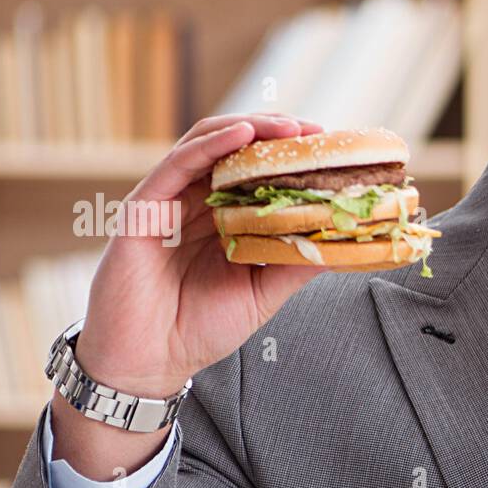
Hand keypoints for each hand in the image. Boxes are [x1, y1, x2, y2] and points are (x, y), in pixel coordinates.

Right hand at [73, 112, 329, 395]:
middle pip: (236, 151)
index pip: (257, 174)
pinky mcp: (144, 206)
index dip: (291, 159)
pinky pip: (178, 162)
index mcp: (221, 220)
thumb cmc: (198, 329)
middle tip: (317, 133)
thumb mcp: (260, 294)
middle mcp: (195, 204)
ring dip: (250, 129)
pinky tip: (242, 134)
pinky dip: (211, 144)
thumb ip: (294, 265)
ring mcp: (169, 201)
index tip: (329, 151)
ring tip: (289, 127)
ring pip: (208, 145)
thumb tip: (343, 244)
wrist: (147, 360)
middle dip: (277, 135)